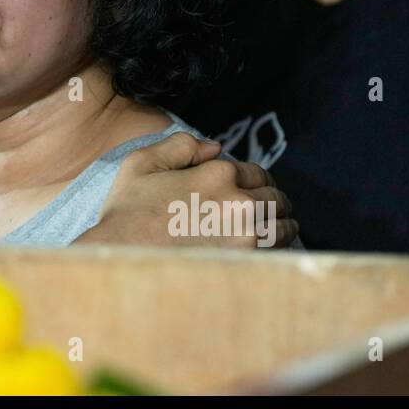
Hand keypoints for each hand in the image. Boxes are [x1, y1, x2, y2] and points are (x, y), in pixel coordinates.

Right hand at [76, 133, 297, 247]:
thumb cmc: (128, 212)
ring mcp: (246, 235)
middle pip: (276, 197)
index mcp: (218, 174)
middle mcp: (239, 202)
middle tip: (269, 206)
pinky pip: (279, 252)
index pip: (255, 172)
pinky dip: (280, 247)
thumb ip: (180, 145)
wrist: (123, 257)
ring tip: (279, 226)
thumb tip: (214, 146)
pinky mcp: (246, 263)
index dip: (254, 179)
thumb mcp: (143, 163)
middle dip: (272, 199)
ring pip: (285, 225)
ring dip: (282, 222)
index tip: (251, 187)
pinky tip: (272, 247)